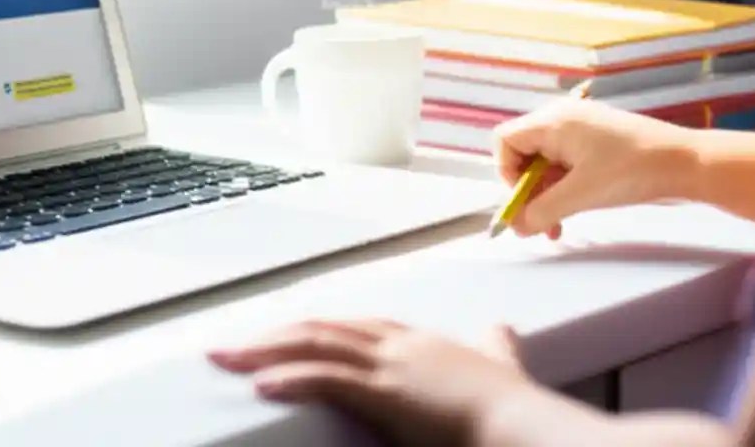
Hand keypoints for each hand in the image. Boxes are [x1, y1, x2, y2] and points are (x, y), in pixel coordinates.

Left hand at [208, 319, 533, 446]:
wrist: (530, 428)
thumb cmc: (517, 410)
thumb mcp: (503, 367)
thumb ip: (497, 349)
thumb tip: (502, 328)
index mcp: (418, 342)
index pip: (350, 327)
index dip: (309, 332)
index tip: (276, 337)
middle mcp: (399, 343)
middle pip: (320, 330)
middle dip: (271, 336)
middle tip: (228, 347)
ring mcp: (392, 364)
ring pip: (314, 346)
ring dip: (263, 351)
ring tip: (224, 359)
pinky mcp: (390, 391)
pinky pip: (329, 378)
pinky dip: (291, 377)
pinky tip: (261, 383)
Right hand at [493, 99, 700, 237]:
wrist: (688, 164)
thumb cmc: (632, 172)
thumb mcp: (581, 195)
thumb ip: (541, 211)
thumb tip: (515, 228)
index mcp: (553, 122)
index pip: (505, 141)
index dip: (506, 173)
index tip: (524, 201)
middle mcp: (562, 119)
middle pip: (524, 154)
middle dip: (528, 191)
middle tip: (539, 222)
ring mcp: (581, 129)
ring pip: (546, 164)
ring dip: (547, 196)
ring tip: (557, 227)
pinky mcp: (598, 141)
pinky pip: (567, 165)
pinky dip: (564, 189)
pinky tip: (572, 213)